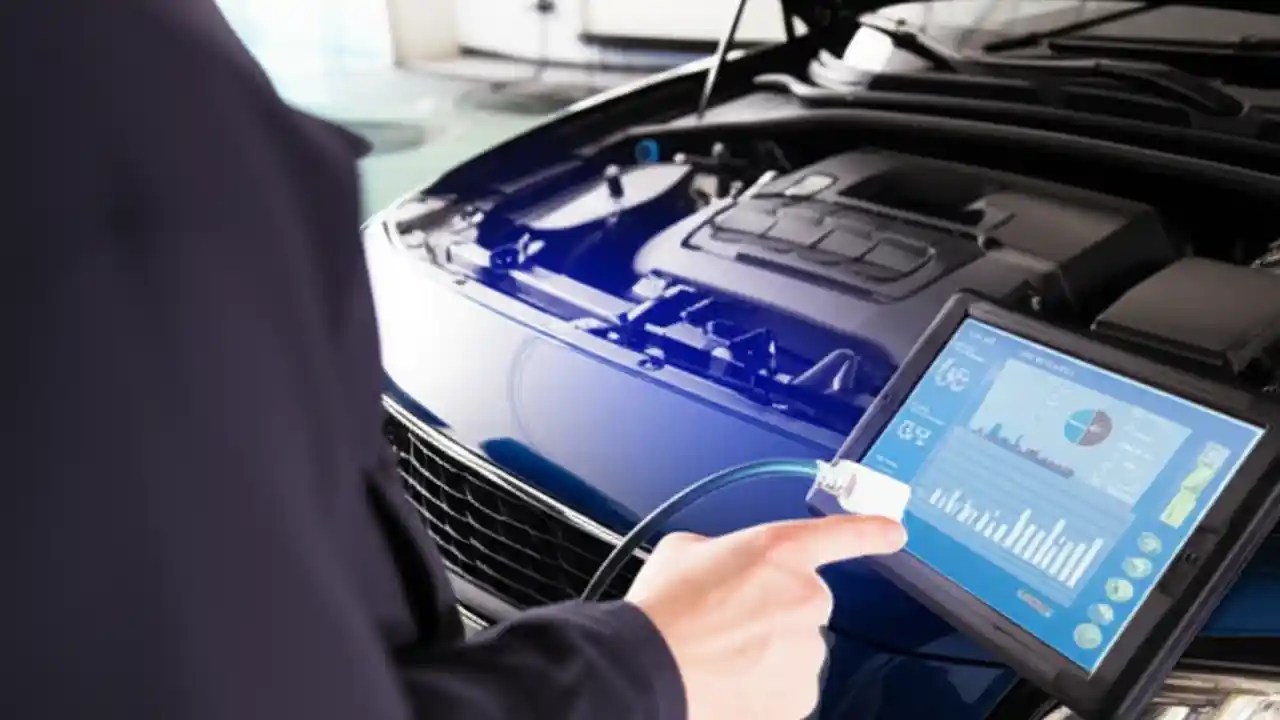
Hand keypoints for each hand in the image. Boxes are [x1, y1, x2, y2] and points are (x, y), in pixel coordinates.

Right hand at [625, 516, 906, 719]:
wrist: (648, 669)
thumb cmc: (662, 609)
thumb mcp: (686, 550)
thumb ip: (723, 550)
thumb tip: (724, 566)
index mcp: (779, 551)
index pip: (842, 535)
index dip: (871, 531)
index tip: (894, 532)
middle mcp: (805, 597)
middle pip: (805, 603)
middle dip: (775, 612)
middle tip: (729, 622)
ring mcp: (806, 651)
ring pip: (796, 649)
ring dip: (768, 651)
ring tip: (721, 655)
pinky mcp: (799, 696)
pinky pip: (789, 687)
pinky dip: (765, 687)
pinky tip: (729, 681)